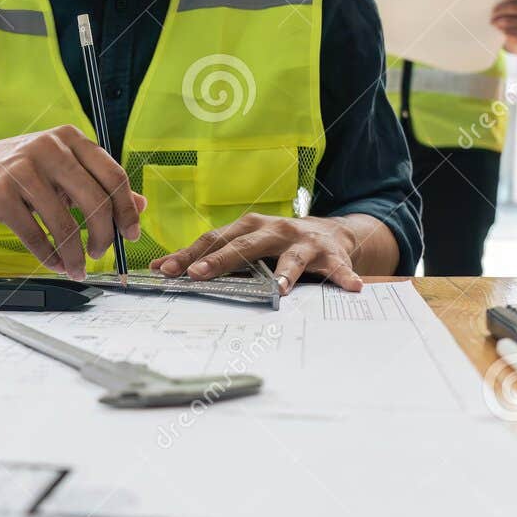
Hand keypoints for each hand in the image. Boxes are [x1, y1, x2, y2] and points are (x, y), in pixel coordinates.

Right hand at [0, 125, 143, 279]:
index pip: (113, 176)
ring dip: (75, 254)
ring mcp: (22, 169)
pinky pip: (35, 235)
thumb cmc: (16, 171)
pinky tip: (54, 264)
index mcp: (69, 138)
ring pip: (65, 223)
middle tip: (100, 254)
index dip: (127, 211)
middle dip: (104, 237)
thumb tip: (141, 206)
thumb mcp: (60, 170)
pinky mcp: (0, 193)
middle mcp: (49, 148)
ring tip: (76, 267)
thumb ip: (98, 184)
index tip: (131, 236)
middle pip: (95, 201)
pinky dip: (49, 256)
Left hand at [150, 214, 364, 294]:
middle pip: (244, 246)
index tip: (166, 270)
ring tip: (279, 289)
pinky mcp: (330, 253)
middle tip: (198, 274)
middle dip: (220, 260)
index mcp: (248, 227)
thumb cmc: (277, 243)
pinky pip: (337, 268)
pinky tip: (351, 286)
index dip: (189, 254)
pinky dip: (344, 276)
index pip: (214, 240)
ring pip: (292, 258)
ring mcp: (302, 241)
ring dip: (285, 272)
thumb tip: (164, 269)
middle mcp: (273, 230)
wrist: (329, 232)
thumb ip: (212, 257)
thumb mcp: (246, 244)